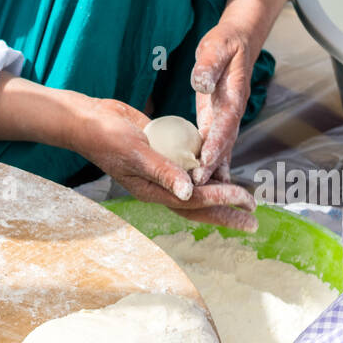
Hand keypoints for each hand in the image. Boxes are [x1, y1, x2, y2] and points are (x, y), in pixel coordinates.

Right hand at [72, 97, 257, 231]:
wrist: (88, 120)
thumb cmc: (106, 137)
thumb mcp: (136, 152)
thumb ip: (162, 171)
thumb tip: (188, 193)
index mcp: (153, 190)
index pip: (194, 202)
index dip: (221, 201)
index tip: (245, 200)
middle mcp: (160, 185)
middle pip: (199, 206)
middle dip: (227, 214)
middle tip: (254, 221)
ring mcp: (162, 171)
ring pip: (197, 190)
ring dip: (221, 195)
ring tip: (244, 200)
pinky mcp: (164, 154)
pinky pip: (190, 168)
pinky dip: (208, 171)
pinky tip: (223, 170)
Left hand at [191, 21, 254, 185]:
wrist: (237, 42)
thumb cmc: (224, 44)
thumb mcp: (215, 48)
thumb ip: (208, 66)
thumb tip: (202, 83)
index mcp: (233, 97)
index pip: (224, 124)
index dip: (216, 144)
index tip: (207, 161)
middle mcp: (231, 113)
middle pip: (223, 144)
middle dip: (212, 167)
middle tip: (199, 186)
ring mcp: (225, 119)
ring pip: (220, 150)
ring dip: (213, 172)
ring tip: (204, 195)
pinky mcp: (216, 121)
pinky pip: (213, 146)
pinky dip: (210, 164)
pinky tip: (203, 182)